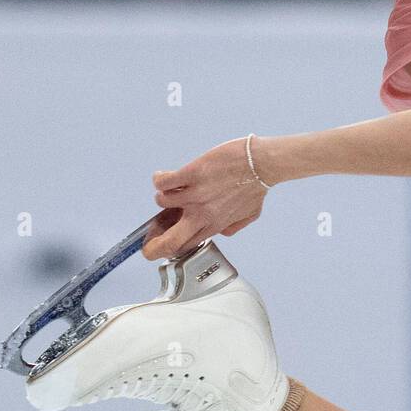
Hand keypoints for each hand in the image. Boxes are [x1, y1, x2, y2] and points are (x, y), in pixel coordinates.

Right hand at [144, 137, 267, 259]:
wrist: (262, 163)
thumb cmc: (257, 184)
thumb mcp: (249, 214)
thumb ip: (233, 226)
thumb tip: (222, 230)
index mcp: (213, 224)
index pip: (184, 246)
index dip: (168, 248)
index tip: (161, 243)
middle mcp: (202, 214)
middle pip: (168, 241)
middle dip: (152, 245)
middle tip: (147, 239)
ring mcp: (196, 194)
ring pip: (162, 202)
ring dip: (162, 196)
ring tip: (170, 188)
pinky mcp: (193, 173)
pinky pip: (164, 181)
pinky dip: (159, 179)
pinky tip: (162, 175)